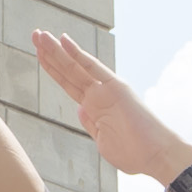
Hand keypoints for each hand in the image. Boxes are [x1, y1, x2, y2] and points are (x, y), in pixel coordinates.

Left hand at [26, 30, 191, 187]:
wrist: (157, 156)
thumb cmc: (134, 153)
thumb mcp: (103, 140)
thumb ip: (91, 123)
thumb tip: (80, 108)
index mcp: (95, 106)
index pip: (69, 83)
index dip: (53, 68)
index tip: (39, 54)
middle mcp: (99, 94)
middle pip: (68, 70)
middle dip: (50, 53)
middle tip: (35, 35)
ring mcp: (106, 89)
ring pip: (75, 66)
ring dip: (56, 50)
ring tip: (39, 34)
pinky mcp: (116, 87)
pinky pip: (93, 68)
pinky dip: (78, 54)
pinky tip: (63, 40)